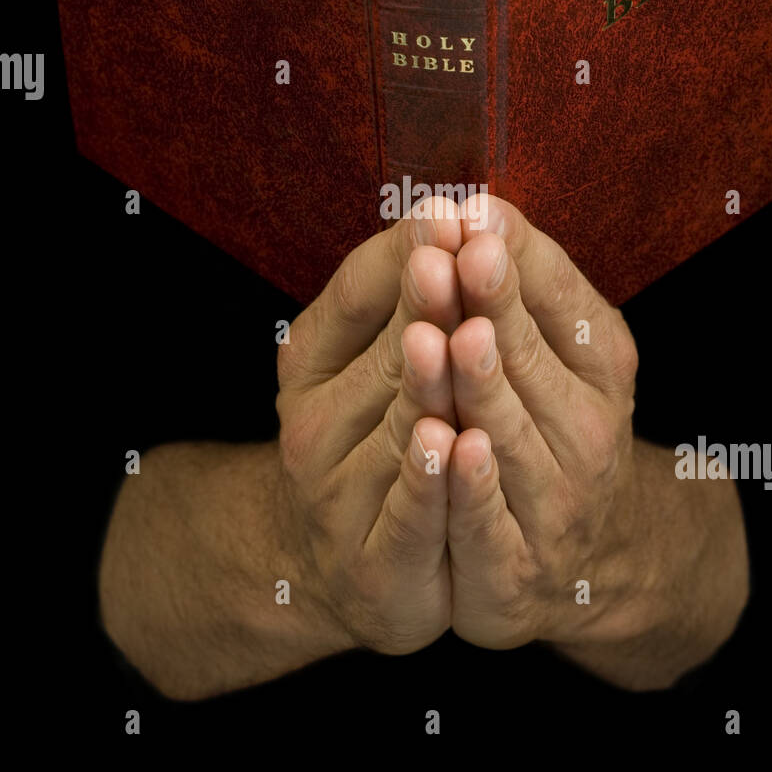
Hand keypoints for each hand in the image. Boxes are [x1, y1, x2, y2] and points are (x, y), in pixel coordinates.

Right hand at [274, 195, 463, 654]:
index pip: (356, 297)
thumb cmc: (377, 435)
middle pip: (386, 358)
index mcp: (312, 363)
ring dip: (430, 385)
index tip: (444, 212)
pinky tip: (456, 444)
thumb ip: (403, 291)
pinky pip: (409, 517)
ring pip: (400, 431)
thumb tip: (452, 207)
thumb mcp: (370, 355)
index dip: (401, 257)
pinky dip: (431, 481)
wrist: (355, 563)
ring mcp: (339, 499)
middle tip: (451, 259)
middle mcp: (314, 427)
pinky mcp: (375, 564)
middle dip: (426, 308)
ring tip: (459, 337)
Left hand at [444, 194, 646, 649]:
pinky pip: (487, 523)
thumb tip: (478, 205)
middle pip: (527, 360)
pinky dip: (470, 487)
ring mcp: (556, 502)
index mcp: (599, 362)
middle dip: (488, 307)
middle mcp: (589, 429)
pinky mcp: (512, 568)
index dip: (514, 259)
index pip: (556, 299)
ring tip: (450, 338)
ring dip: (477, 387)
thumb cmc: (544, 422)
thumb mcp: (553, 346)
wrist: (567, 554)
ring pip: (505, 435)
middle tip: (456, 255)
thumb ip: (521, 283)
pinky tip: (449, 446)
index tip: (473, 213)